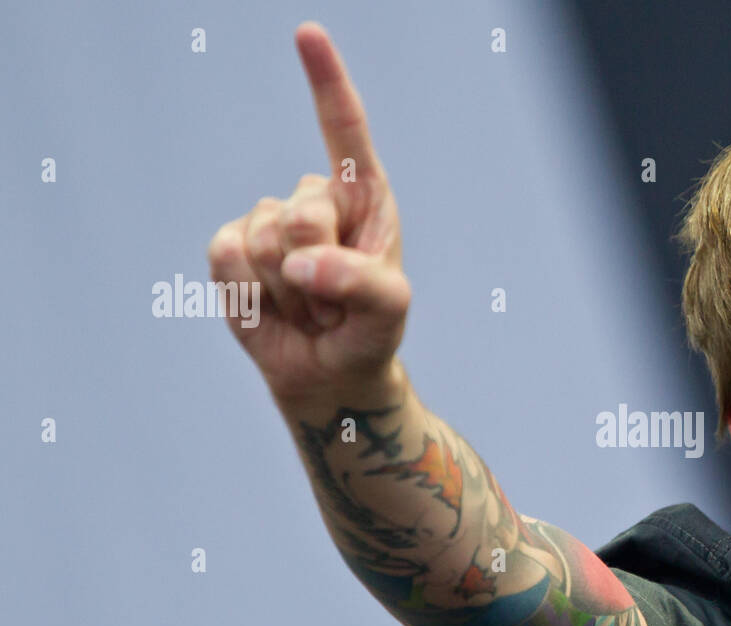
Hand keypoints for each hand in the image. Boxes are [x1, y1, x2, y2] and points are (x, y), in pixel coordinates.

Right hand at [206, 22, 408, 404]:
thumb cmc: (367, 331)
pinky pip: (226, 258)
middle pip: (302, 214)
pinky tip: (273, 309)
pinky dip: (250, 297)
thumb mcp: (389, 312)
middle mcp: (314, 199)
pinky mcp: (231, 249)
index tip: (307, 34)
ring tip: (310, 308)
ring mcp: (268, 221)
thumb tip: (301, 263)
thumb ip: (362, 284)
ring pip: (262, 240)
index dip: (325, 81)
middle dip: (319, 270)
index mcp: (362, 197)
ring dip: (289, 293)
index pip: (343, 130)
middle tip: (334, 302)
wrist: (327, 371)